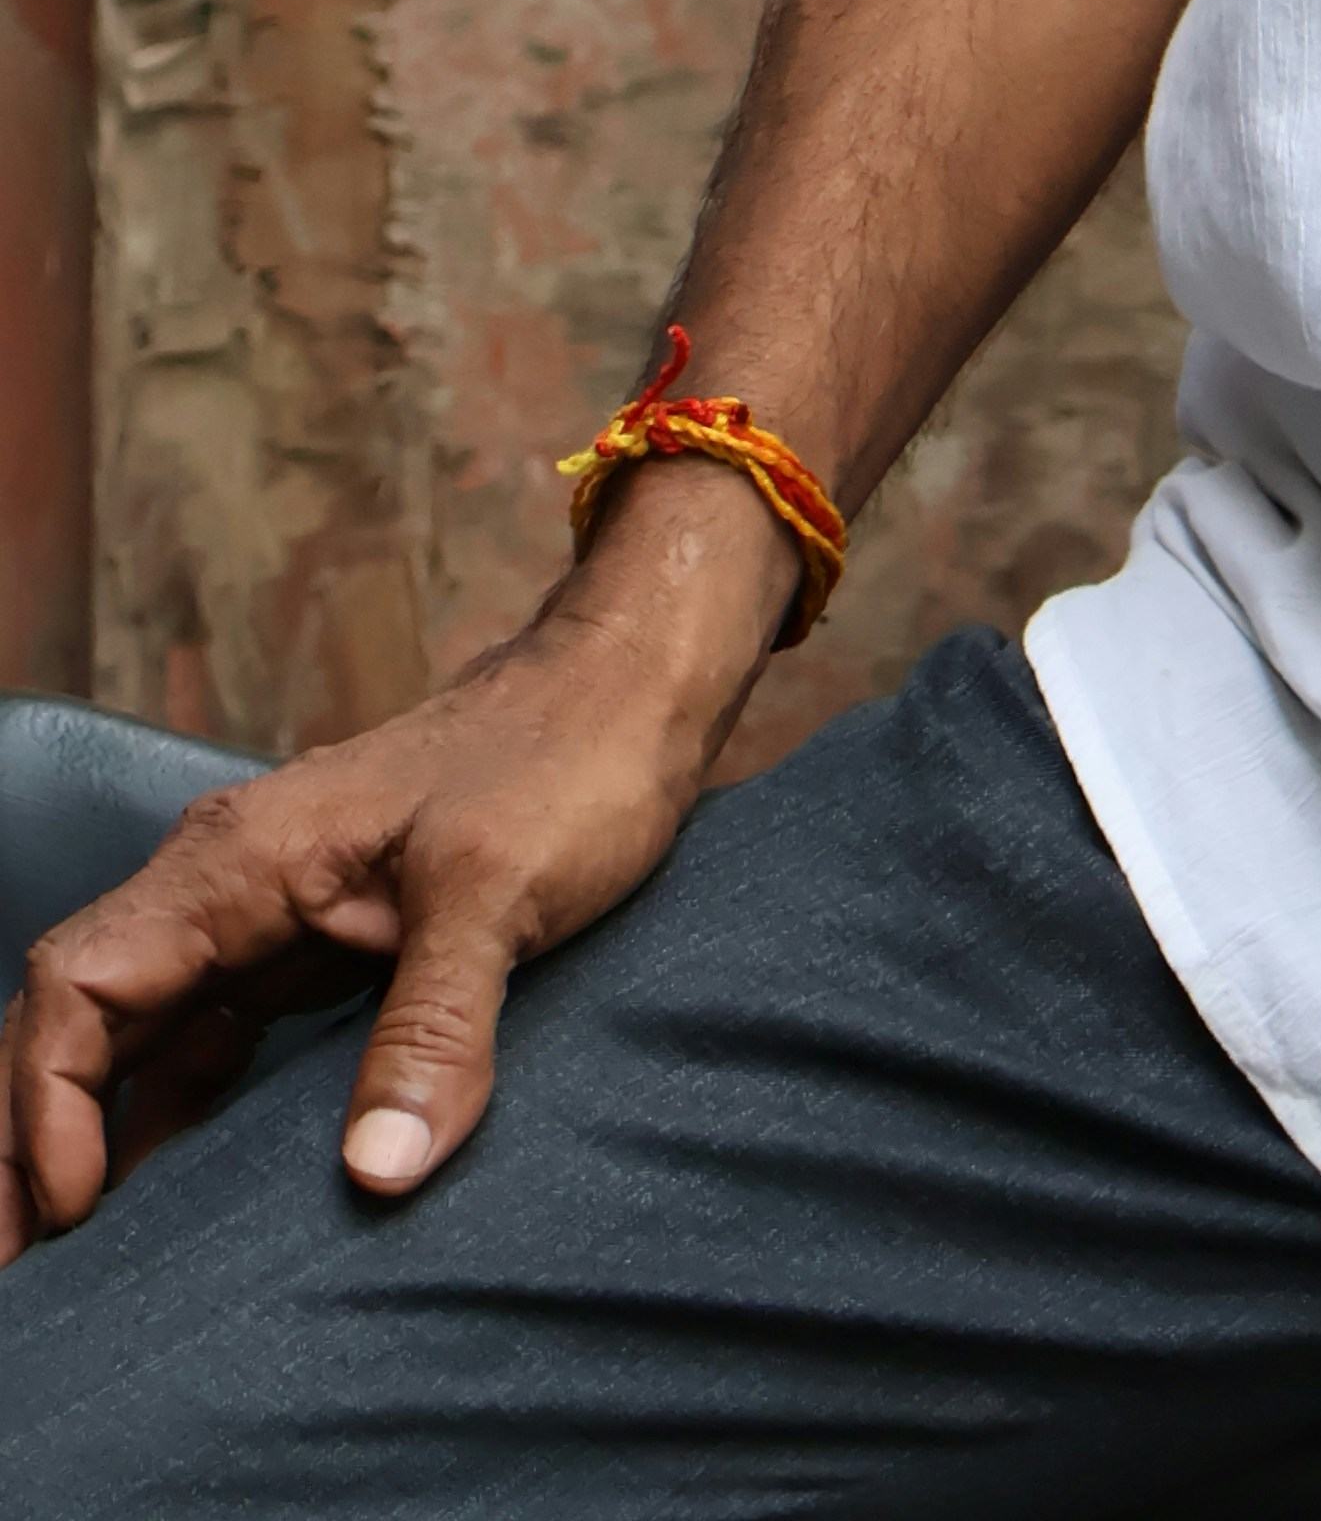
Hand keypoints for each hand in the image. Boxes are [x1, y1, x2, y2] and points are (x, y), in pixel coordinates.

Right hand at [0, 468, 795, 1255]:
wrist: (629, 685)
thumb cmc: (565, 758)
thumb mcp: (502, 890)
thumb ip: (437, 1026)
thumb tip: (377, 1172)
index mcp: (240, 857)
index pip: (83, 984)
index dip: (49, 1103)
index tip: (71, 1208)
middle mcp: (231, 881)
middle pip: (80, 1013)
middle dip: (27, 1131)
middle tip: (14, 1265)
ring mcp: (269, 911)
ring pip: (135, 1029)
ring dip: (89, 1130)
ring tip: (62, 1254)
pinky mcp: (319, 939)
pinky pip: (210, 1033)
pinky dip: (169, 1111)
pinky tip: (161, 1190)